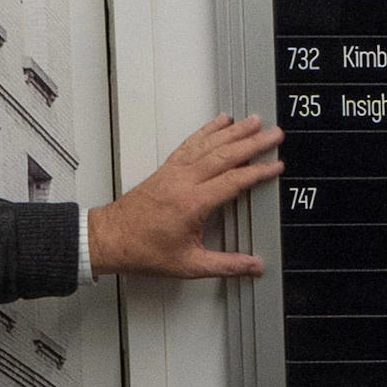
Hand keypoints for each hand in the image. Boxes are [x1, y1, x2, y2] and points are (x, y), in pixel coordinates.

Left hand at [87, 115, 284, 278]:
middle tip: (274, 134)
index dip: (257, 172)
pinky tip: (219, 122)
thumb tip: (253, 266)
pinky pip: (191, 143)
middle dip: (253, 142)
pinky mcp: (166, 169)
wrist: (111, 239)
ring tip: (254, 120)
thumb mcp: (189, 265)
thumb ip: (226, 265)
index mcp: (191, 204)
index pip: (233, 181)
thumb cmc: (142, 250)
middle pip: (225, 155)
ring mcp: (174, 172)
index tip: (275, 166)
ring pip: (209, 144)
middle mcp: (183, 182)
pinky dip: (207, 130)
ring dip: (234, 131)